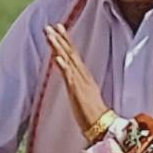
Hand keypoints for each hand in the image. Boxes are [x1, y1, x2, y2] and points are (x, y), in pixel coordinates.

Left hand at [45, 22, 114, 143]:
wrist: (102, 127)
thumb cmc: (92, 114)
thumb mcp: (82, 94)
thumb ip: (77, 84)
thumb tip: (71, 77)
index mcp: (84, 76)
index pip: (73, 55)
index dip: (66, 41)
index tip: (58, 28)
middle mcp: (83, 76)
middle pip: (70, 53)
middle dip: (61, 38)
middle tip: (51, 25)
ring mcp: (80, 83)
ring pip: (68, 61)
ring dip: (59, 47)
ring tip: (51, 34)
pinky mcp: (77, 91)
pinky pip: (69, 77)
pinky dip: (63, 66)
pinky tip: (57, 57)